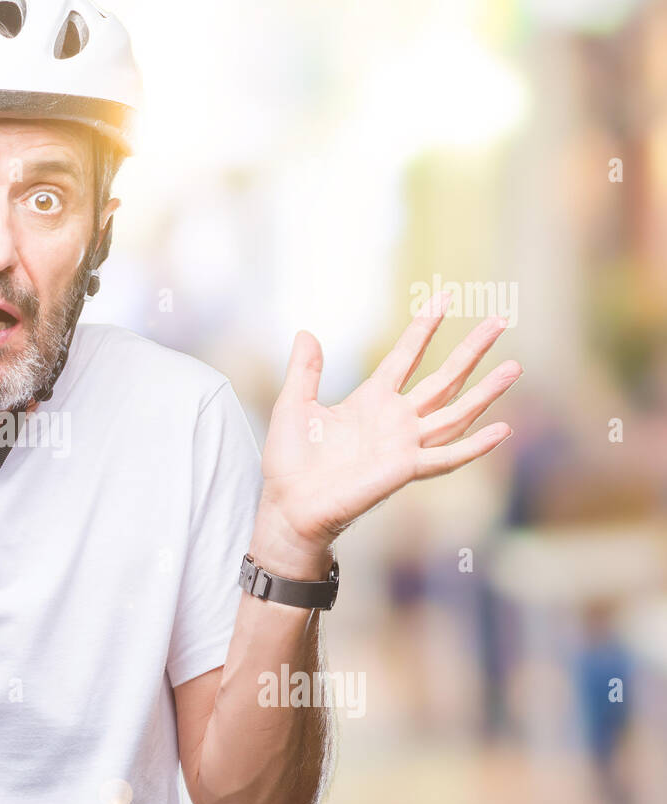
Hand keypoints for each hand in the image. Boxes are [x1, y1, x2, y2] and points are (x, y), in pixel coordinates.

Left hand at [259, 291, 521, 553]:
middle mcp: (394, 420)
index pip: (405, 356)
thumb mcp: (293, 405)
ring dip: (486, 391)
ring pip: (455, 413)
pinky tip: (502, 429)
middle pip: (443, 378)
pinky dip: (475, 446)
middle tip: (500, 320)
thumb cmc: (289, 462)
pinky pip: (447, 457)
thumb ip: (305, 370)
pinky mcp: (404, 470)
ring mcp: (404, 445)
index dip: (424, 328)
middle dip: (472, 350)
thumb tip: (306, 332)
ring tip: (516, 366)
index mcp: (370, 400)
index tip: (445, 297)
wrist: (288, 505)